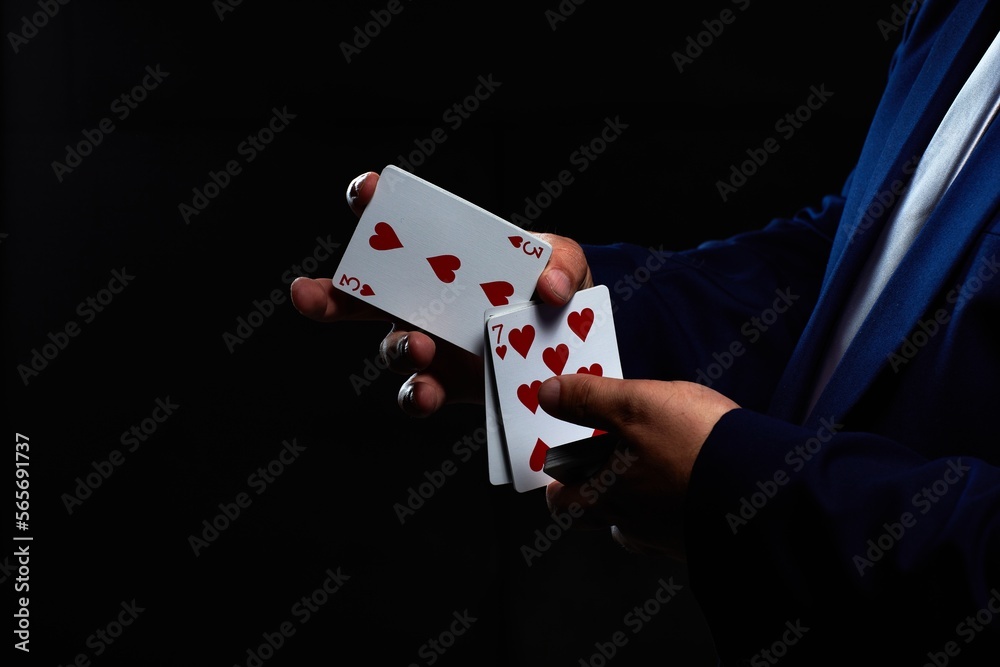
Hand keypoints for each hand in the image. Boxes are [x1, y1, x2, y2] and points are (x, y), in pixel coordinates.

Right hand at [290, 171, 594, 416]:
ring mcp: (428, 345)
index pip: (392, 223)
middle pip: (360, 295)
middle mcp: (418, 299)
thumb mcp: (564, 264)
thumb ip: (561, 264)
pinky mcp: (444, 385)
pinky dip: (417, 395)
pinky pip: (416, 393)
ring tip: (419, 347)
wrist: (569, 347)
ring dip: (399, 347)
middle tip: (306, 294)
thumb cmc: (552, 289)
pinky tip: (426, 393)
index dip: (370, 203)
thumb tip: (549, 286)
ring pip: (391, 348)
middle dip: (329, 294)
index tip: (367, 193)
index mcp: (437, 255)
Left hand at [538, 374, 739, 560]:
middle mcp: (633, 526)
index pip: (562, 502)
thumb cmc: (696, 445)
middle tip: (607, 467)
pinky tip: (691, 488)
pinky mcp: (702, 540)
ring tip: (651, 475)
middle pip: (598, 520)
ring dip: (637, 506)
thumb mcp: (635, 404)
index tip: (562, 468)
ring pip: (638, 528)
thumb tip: (547, 394)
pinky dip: (675, 510)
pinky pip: (677, 530)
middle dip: (596, 495)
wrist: (765, 485)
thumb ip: (589, 399)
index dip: (557, 484)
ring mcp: (668, 539)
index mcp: (606, 496)